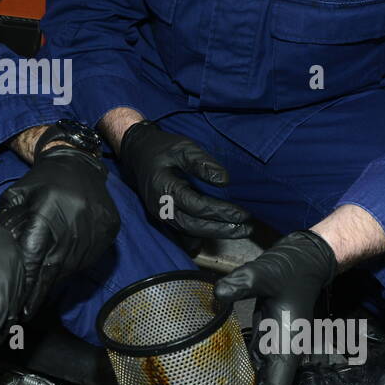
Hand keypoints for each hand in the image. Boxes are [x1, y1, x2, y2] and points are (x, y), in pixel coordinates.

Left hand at [0, 146, 120, 318]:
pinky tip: (60, 275)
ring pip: (72, 266)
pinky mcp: (108, 230)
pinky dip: (73, 268)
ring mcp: (94, 228)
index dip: (28, 282)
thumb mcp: (16, 196)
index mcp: (47, 214)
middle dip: (39, 292)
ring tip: (40, 297)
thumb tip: (2, 255)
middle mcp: (73, 223)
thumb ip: (7, 223)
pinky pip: (88, 257)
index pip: (36, 257)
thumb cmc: (41, 181)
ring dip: (55, 283)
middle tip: (27, 313)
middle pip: (54, 268)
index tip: (20, 304)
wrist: (78, 163)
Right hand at [117, 121, 251, 237]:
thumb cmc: (162, 148)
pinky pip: (182, 232)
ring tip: (239, 231)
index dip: (220, 212)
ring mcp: (159, 214)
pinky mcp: (162, 217)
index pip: (196, 205)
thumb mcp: (183, 148)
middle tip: (247, 228)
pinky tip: (219, 233)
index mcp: (165, 187)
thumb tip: (224, 181)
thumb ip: (203, 163)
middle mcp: (160, 206)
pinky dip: (201, 236)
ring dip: (214, 233)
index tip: (243, 213)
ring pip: (188, 231)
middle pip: (193, 225)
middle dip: (221, 229)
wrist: (138, 153)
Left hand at [213, 230, 337, 384]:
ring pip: (259, 374)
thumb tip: (217, 294)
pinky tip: (218, 365)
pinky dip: (239, 365)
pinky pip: (253, 357)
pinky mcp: (268, 331)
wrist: (306, 257)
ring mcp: (276, 341)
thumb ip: (241, 283)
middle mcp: (283, 349)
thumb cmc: (291, 268)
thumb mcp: (264, 273)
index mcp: (287, 346)